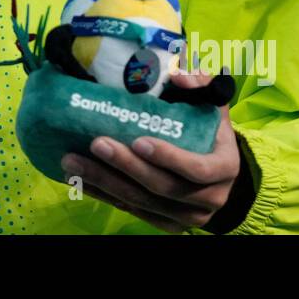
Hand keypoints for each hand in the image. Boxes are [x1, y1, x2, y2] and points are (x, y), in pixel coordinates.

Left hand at [61, 68, 243, 233]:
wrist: (213, 163)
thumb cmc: (208, 123)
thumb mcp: (210, 99)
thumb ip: (199, 81)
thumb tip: (179, 74)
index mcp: (224, 167)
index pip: (198, 169)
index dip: (169, 158)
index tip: (138, 140)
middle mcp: (210, 198)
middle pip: (163, 188)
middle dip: (127, 167)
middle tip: (96, 144)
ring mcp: (186, 216)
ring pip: (142, 203)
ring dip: (106, 183)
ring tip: (73, 161)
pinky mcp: (165, 223)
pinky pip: (131, 210)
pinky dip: (103, 195)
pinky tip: (78, 179)